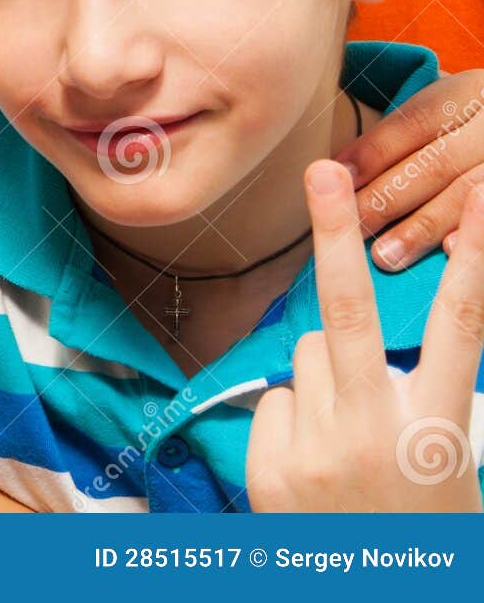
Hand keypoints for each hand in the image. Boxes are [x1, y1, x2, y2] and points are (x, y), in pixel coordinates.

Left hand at [246, 162, 483, 511]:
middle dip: (335, 234)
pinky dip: (292, 416)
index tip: (481, 202)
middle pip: (350, 312)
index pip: (462, 329)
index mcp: (437, 431)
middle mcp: (374, 432)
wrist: (373, 593)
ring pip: (307, 357)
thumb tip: (360, 337)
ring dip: (324, 374)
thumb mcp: (446, 465)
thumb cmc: (420, 531)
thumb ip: (413, 396)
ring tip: (349, 439)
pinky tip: (315, 463)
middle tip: (320, 172)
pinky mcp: (269, 464)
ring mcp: (315, 447)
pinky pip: (276, 399)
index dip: (475, 261)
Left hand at [337, 70, 483, 269]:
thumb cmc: (465, 128)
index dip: (373, 152)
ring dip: (422, 227)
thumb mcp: (446, 109)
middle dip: (388, 197)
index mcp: (470, 93)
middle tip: (351, 227)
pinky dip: (474, 234)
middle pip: (438, 162)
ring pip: (469, 193)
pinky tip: (449, 250)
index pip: (416, 121)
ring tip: (384, 254)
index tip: (335, 177)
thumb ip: (402, 132)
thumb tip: (337, 168)